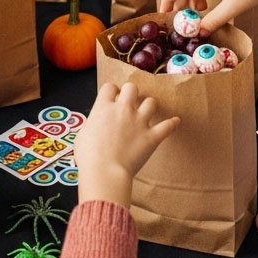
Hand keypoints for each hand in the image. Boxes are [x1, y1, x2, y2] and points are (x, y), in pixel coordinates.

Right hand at [74, 81, 179, 207]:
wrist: (104, 171)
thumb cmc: (88, 156)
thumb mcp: (82, 135)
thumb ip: (92, 124)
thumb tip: (95, 125)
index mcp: (103, 107)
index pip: (110, 87)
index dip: (112, 91)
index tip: (113, 97)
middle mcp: (123, 110)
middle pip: (132, 87)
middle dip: (132, 93)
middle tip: (130, 102)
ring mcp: (139, 122)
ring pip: (151, 103)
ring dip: (149, 106)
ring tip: (147, 112)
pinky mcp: (152, 136)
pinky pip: (167, 126)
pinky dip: (172, 124)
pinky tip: (176, 121)